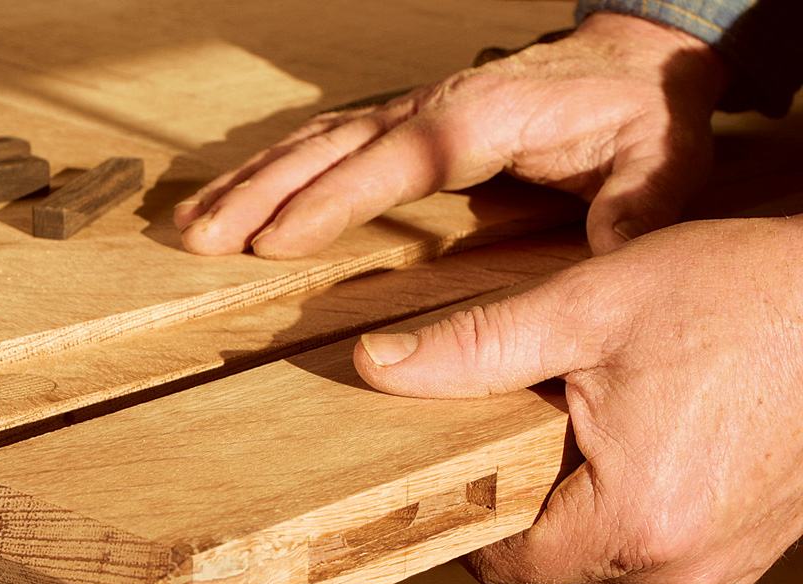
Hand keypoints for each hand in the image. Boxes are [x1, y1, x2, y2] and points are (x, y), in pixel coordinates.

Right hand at [176, 12, 728, 258]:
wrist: (633, 60)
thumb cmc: (639, 113)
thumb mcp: (657, 161)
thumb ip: (634, 209)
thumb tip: (609, 259)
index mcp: (482, 118)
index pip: (392, 161)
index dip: (330, 200)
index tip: (274, 241)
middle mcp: (429, 107)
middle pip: (328, 149)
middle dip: (259, 195)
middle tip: (200, 241)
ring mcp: (407, 110)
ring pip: (311, 143)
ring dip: (248, 183)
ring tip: (190, 225)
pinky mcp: (399, 122)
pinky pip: (323, 143)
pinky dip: (271, 169)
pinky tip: (233, 197)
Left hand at [354, 216, 802, 583]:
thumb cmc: (739, 294)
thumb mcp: (588, 308)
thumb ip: (473, 347)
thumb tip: (373, 364)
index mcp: (633, 523)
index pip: (501, 560)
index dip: (463, 511)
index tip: (448, 458)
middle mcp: (680, 570)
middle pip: (549, 557)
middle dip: (524, 492)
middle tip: (534, 412)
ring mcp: (720, 569)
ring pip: (599, 551)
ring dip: (579, 496)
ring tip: (597, 415)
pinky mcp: (746, 553)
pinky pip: (652, 543)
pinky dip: (630, 498)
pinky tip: (645, 432)